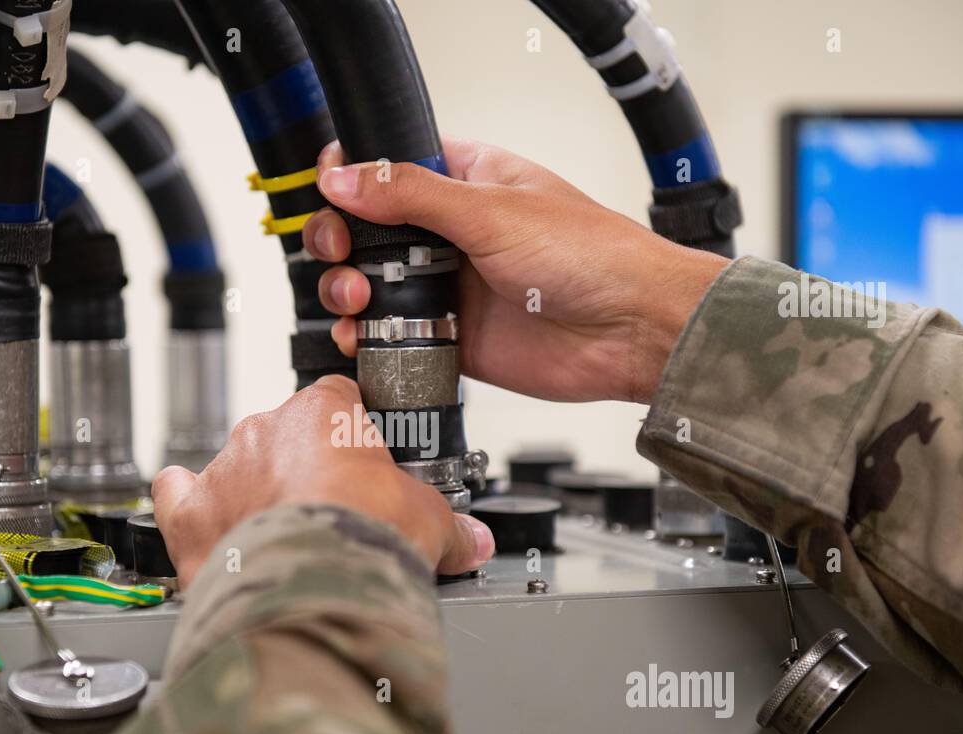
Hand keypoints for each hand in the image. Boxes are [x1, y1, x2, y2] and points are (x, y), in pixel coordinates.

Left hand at [150, 376, 494, 586]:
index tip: (369, 462)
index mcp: (323, 414)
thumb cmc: (362, 538)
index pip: (341, 400)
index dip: (357, 433)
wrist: (312, 589)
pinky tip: (208, 523)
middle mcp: (266, 431)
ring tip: (284, 537)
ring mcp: (224, 470)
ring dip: (257, 493)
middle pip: (288, 436)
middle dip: (309, 470)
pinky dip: (189, 507)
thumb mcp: (428, 523)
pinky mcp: (191, 516)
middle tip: (334, 512)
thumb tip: (471, 540)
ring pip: (237, 467)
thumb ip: (449, 525)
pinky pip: (177, 495)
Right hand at [302, 138, 728, 403]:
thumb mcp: (491, 212)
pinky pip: (390, 336)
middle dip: (339, 238)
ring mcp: (448, 286)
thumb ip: (410, 195)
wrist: (631, 331)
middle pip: (365, 228)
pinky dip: (365, 337)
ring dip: (346, 289)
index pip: (389, 167)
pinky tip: (361, 334)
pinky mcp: (449, 336)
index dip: (352, 177)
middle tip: (341, 250)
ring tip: (359, 297)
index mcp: (466, 181)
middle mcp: (451, 233)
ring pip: (369, 284)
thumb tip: (344, 177)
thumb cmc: (591, 257)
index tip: (332, 192)